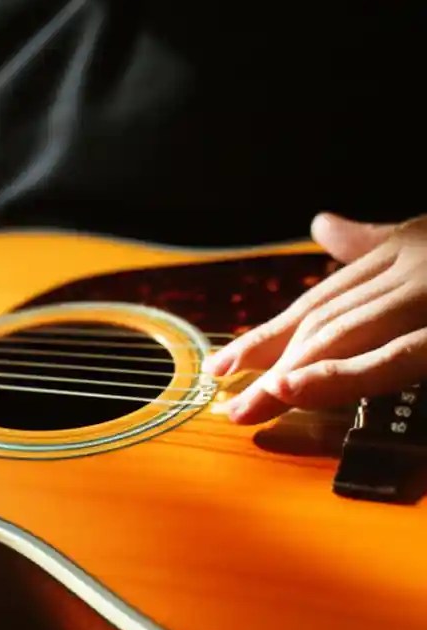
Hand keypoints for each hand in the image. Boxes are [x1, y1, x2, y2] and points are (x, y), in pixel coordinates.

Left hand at [204, 212, 426, 423]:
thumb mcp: (425, 243)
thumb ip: (371, 242)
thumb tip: (323, 225)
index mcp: (401, 256)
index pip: (321, 301)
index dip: (267, 335)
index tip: (223, 364)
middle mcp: (409, 272)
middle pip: (321, 320)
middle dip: (266, 361)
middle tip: (225, 401)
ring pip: (341, 335)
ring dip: (287, 370)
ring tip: (244, 405)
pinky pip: (395, 356)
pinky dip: (341, 373)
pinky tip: (288, 387)